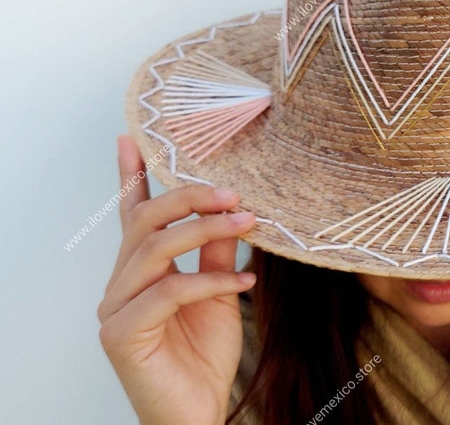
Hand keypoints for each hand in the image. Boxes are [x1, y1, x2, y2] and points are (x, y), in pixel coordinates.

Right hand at [98, 135, 256, 424]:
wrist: (198, 412)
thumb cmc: (205, 353)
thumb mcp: (219, 292)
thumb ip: (217, 252)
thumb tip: (232, 209)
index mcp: (140, 270)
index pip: (134, 216)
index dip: (131, 177)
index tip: (131, 139)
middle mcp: (121, 284)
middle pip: (146, 222)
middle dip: (190, 198)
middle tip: (235, 193)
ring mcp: (115, 309)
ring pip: (155, 249)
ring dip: (206, 230)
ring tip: (248, 223)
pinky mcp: (121, 334)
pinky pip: (169, 291)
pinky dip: (210, 281)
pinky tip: (244, 284)